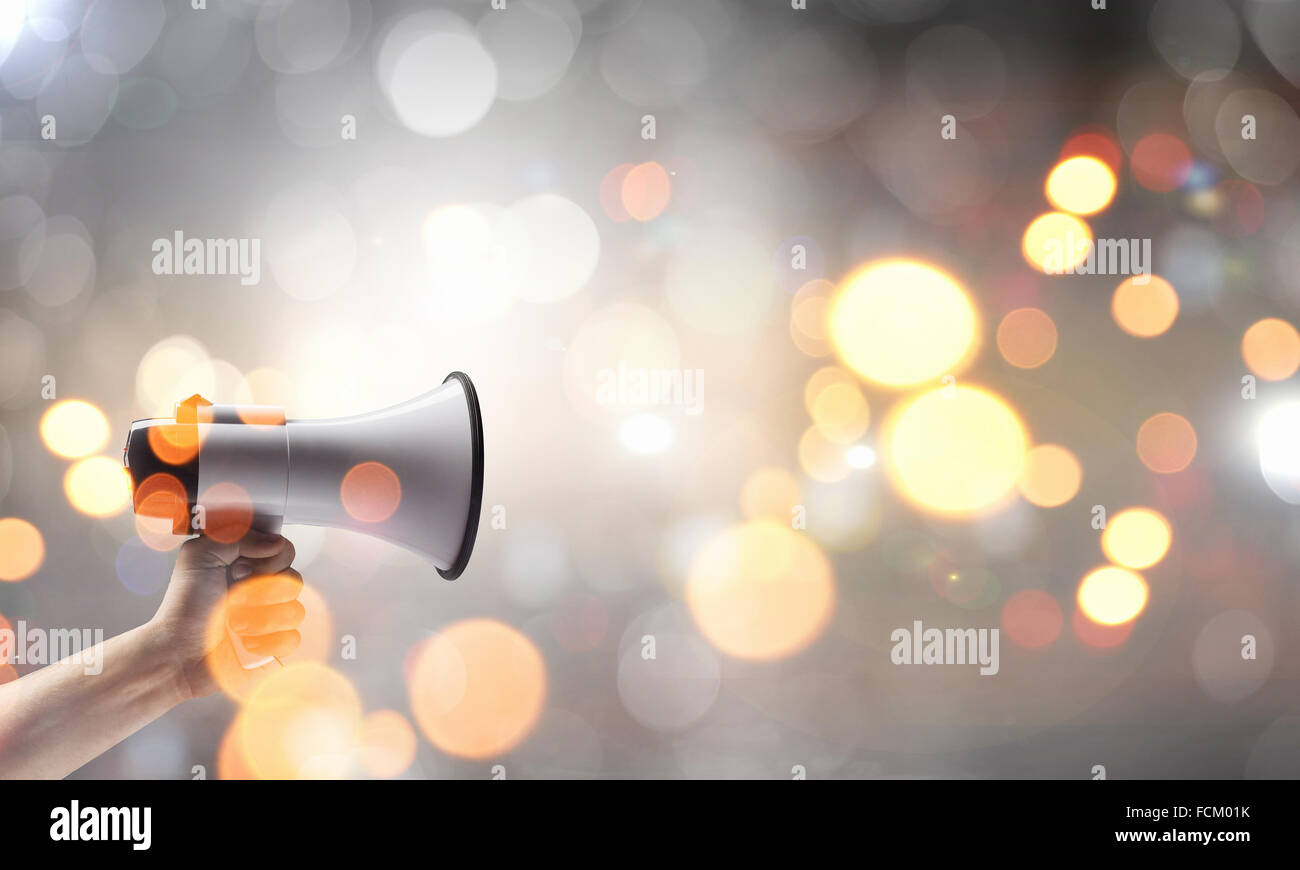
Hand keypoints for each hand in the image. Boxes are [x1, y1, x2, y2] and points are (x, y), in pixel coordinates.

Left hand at [149, 530, 304, 699]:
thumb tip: (275, 542)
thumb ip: (238, 536)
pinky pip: (293, 639)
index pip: (283, 550)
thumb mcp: (200, 557)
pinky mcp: (273, 646)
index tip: (238, 569)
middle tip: (234, 597)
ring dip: (261, 619)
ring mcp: (270, 618)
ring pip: (296, 610)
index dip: (268, 559)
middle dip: (262, 591)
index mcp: (247, 565)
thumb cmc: (183, 609)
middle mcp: (261, 589)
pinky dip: (267, 642)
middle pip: (294, 579)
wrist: (177, 655)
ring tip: (234, 624)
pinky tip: (245, 644)